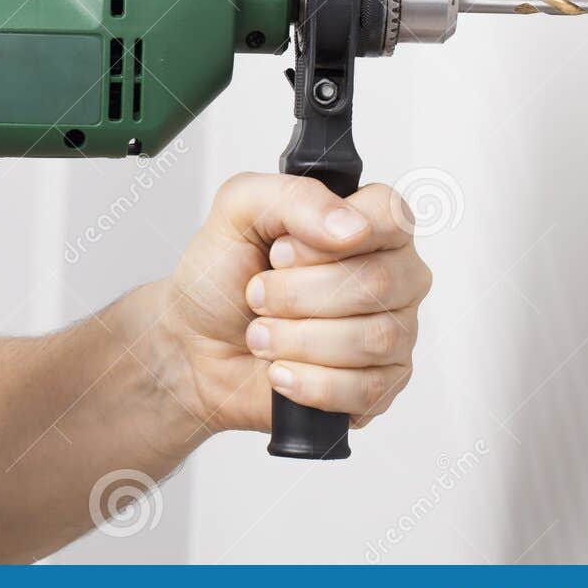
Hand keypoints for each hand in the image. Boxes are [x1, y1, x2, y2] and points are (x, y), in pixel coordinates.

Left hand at [156, 173, 431, 436]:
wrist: (194, 346)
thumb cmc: (221, 277)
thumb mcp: (237, 212)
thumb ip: (294, 197)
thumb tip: (351, 227)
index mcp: (367, 223)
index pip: (391, 215)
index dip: (332, 237)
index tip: (282, 252)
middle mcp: (392, 275)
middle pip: (379, 282)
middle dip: (298, 294)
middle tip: (256, 295)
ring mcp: (393, 332)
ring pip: (374, 339)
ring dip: (297, 339)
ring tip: (261, 335)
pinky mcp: (380, 386)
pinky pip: (366, 390)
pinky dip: (309, 381)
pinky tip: (280, 372)